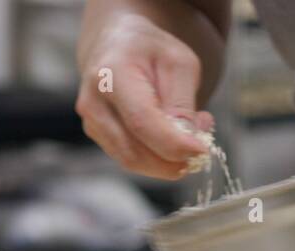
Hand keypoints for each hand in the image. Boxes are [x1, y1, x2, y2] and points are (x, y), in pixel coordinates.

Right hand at [75, 14, 213, 179]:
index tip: (201, 150)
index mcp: (111, 74)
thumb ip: (182, 104)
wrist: (117, 45)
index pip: (141, 121)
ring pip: (132, 161)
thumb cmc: (151, 51)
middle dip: (172, 158)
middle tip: (202, 142)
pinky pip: (131, 159)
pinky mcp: (98, 137)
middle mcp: (93, 102)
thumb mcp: (179, 64)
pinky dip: (157, 157)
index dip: (172, 143)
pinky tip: (172, 136)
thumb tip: (186, 144)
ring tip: (189, 133)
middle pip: (134, 150)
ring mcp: (92, 123)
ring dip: (166, 160)